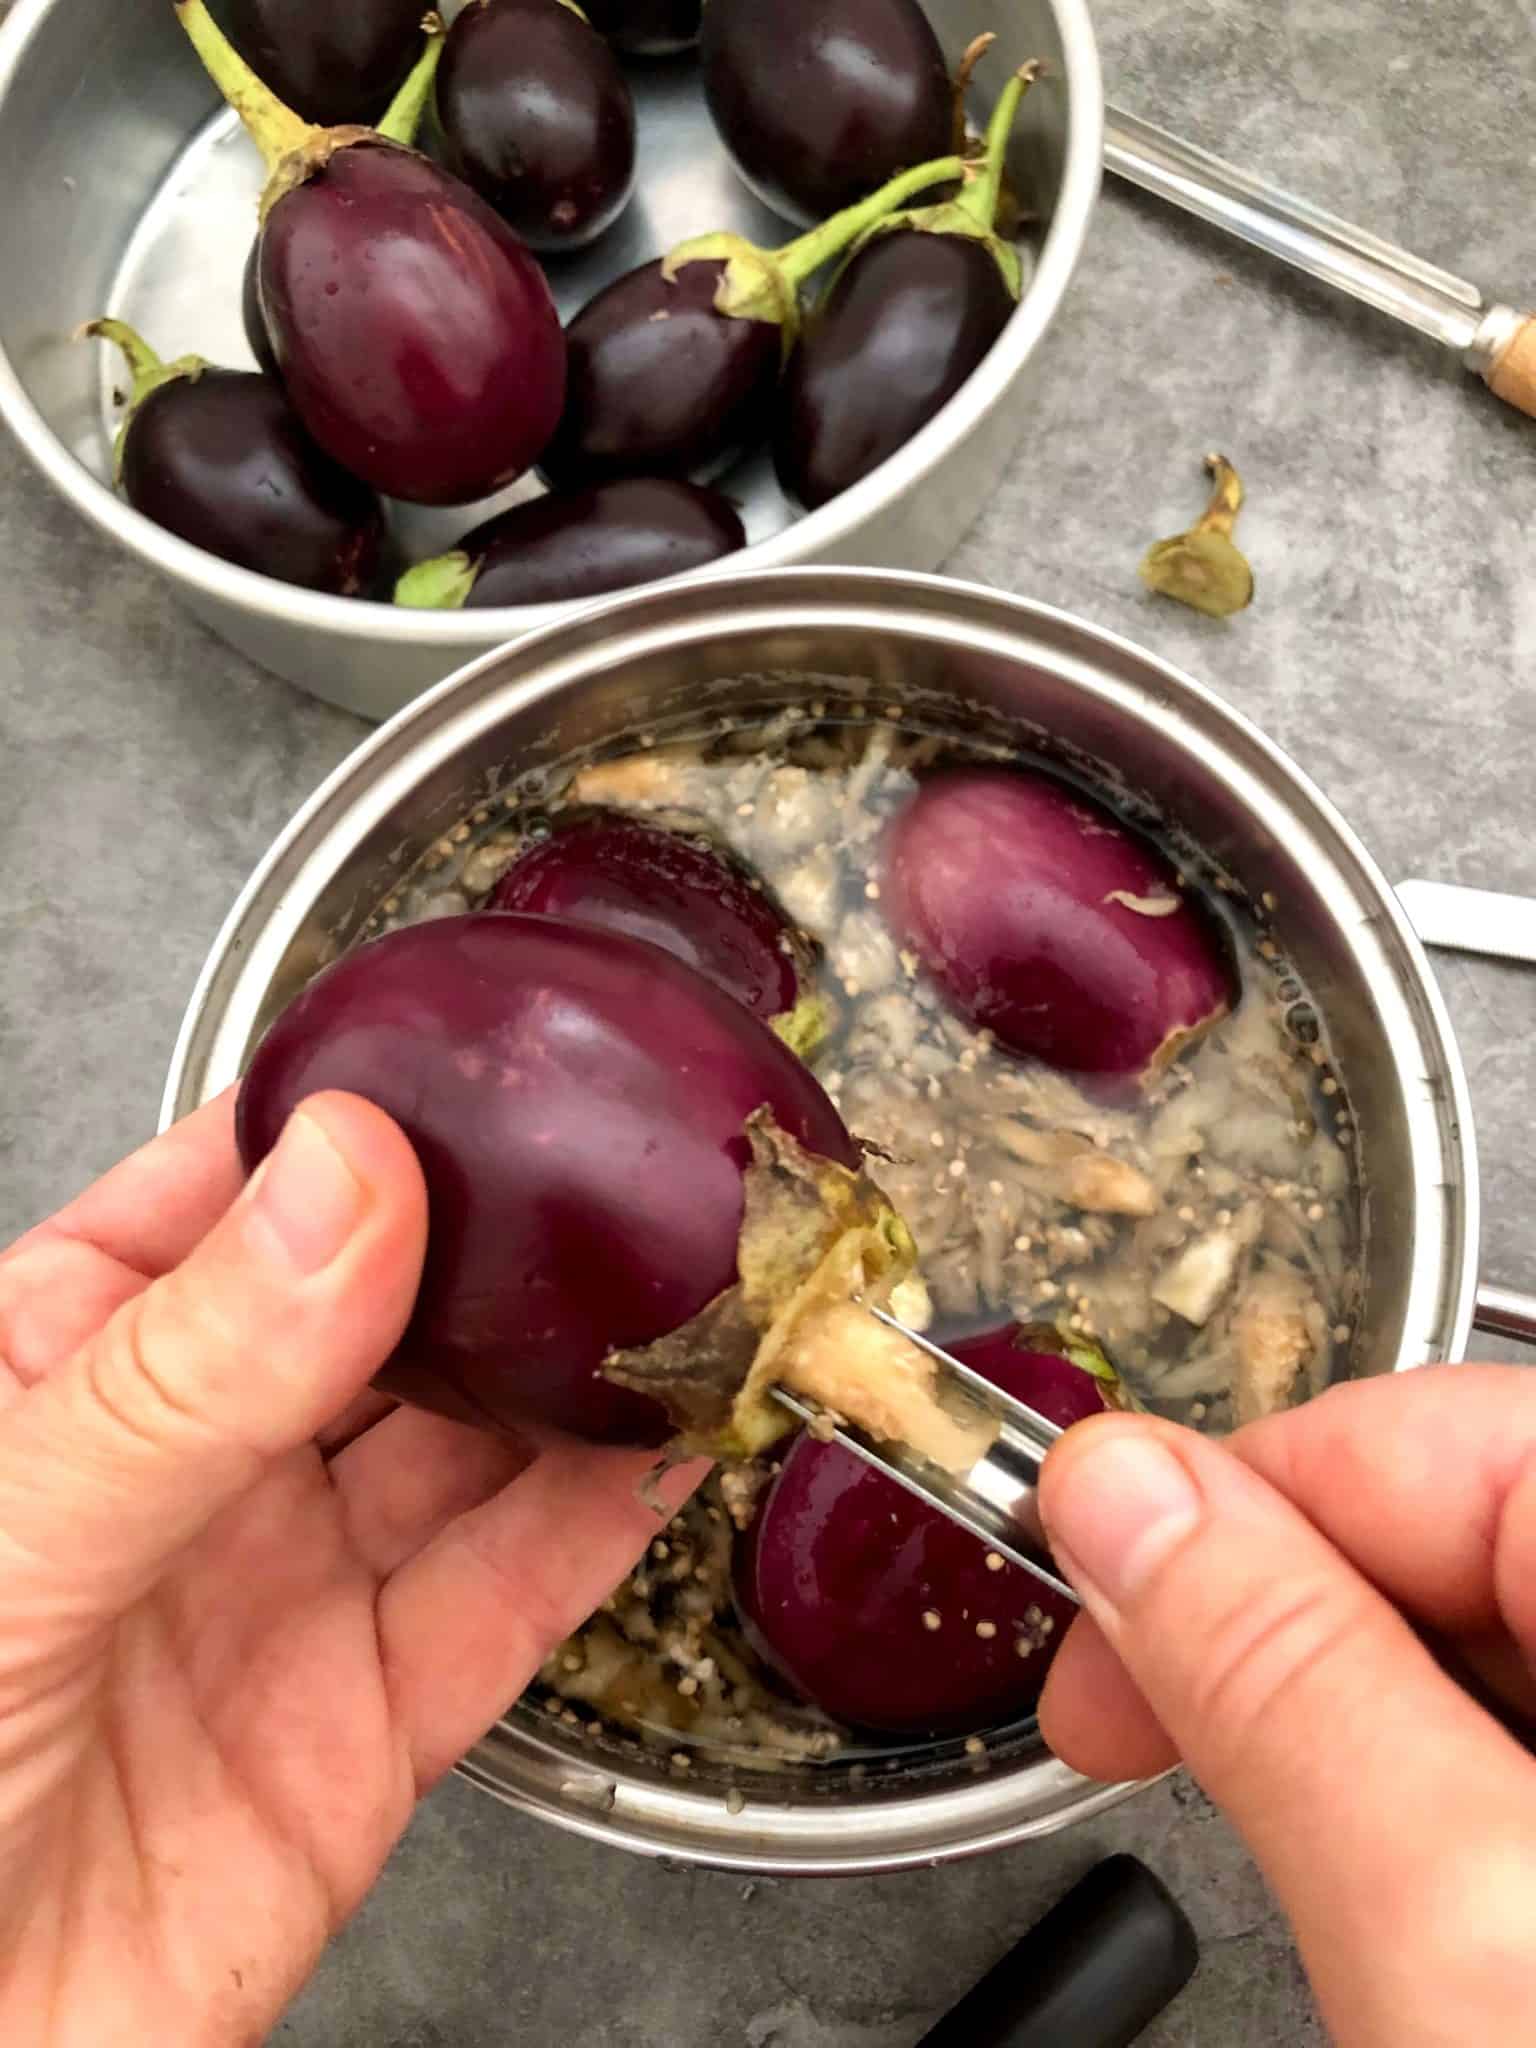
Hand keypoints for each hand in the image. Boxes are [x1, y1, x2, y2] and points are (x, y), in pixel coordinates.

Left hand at [0, 1093, 699, 2045]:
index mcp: (63, 1375)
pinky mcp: (365, 1731)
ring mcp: (283, 1594)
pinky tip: (663, 1441)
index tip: (469, 1075)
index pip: (218, 1202)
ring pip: (465, 1447)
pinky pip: (507, 1601)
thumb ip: (187, 1374)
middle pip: (376, 1313)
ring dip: (571, 1371)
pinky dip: (600, 1522)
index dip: (342, 1130)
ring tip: (675, 1288)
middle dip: (494, 1245)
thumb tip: (346, 1181)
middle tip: (615, 1175)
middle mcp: (189, 1470)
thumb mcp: (12, 1543)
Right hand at [1037, 1368, 1535, 2046]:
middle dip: (1273, 1627)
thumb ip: (1284, 1682)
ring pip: (1486, 1627)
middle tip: (1136, 1733)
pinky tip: (1422, 1873)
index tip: (1090, 1616)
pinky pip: (1524, 1725)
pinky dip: (1449, 1782)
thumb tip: (1117, 1488)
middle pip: (1447, 1520)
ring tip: (1296, 1841)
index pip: (1406, 1425)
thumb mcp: (1469, 1930)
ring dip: (1353, 1717)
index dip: (1216, 1513)